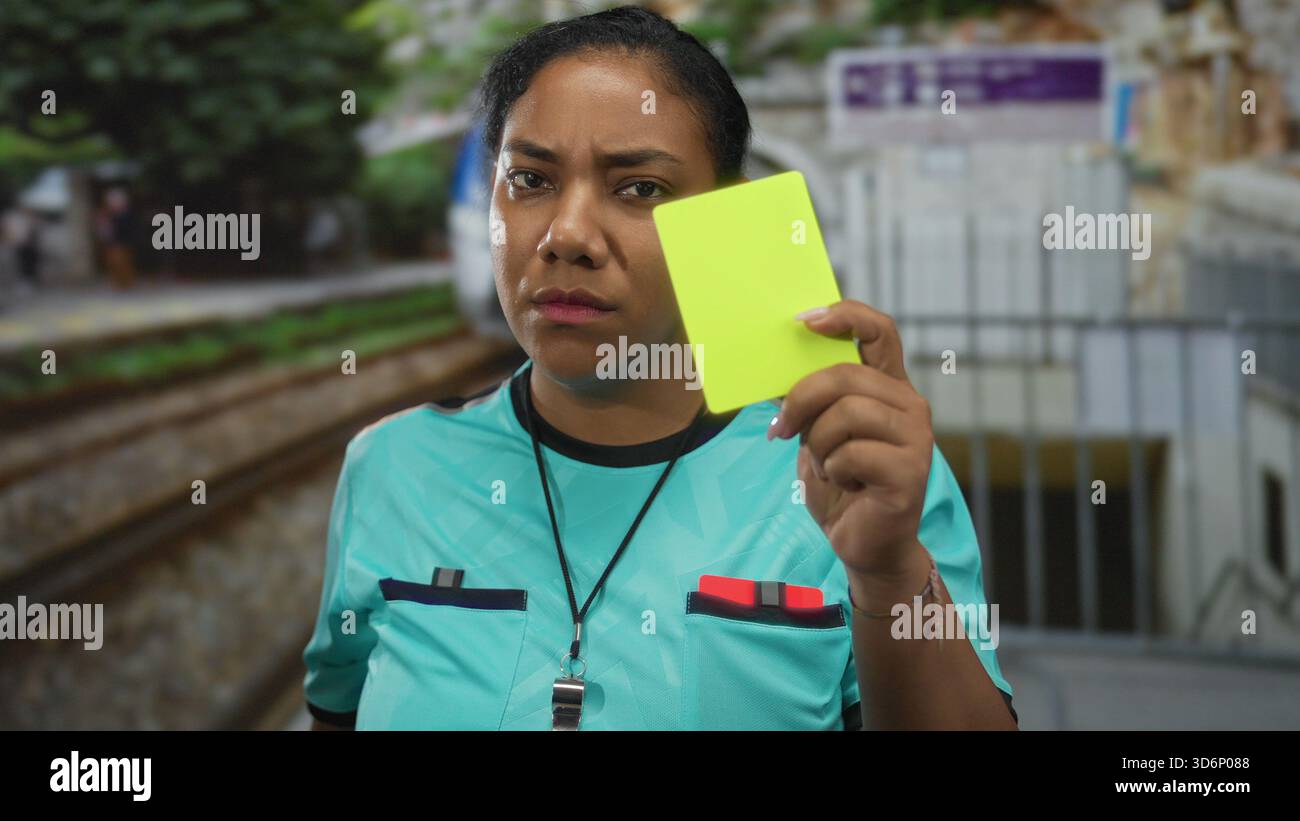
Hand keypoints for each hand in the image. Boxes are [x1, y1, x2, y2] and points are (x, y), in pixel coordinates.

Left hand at [768, 300, 933, 582]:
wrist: (864, 543)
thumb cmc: (841, 484)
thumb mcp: (817, 433)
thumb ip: (811, 399)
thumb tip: (775, 364)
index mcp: (888, 388)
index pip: (880, 331)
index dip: (845, 315)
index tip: (804, 320)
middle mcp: (910, 405)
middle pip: (845, 375)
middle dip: (801, 400)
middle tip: (782, 428)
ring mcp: (916, 438)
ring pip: (847, 413)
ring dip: (818, 443)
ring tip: (826, 465)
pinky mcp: (911, 471)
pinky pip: (852, 453)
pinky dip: (832, 470)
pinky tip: (846, 484)